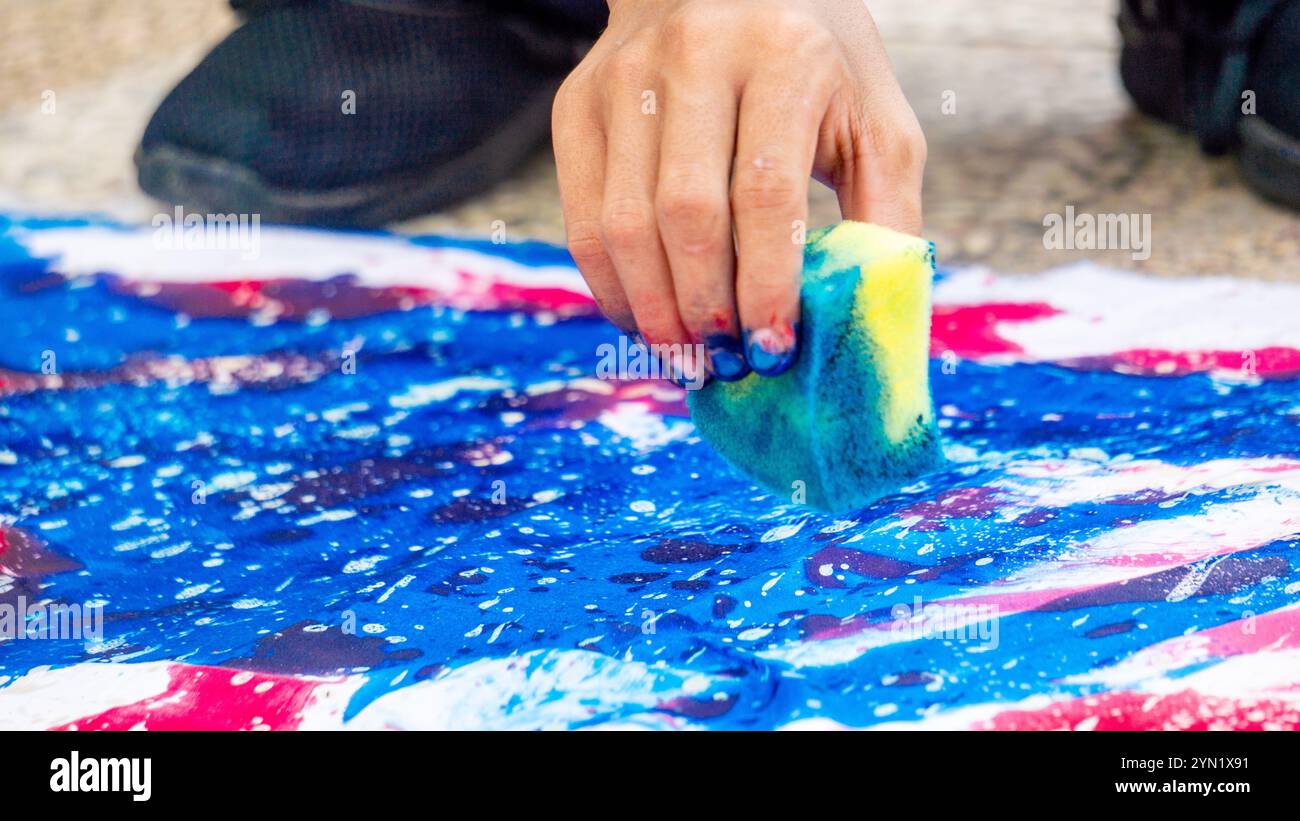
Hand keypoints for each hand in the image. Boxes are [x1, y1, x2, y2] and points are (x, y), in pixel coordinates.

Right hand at [552, 0, 924, 380]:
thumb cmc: (815, 63)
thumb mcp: (875, 117)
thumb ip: (885, 210)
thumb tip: (872, 317)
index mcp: (784, 53)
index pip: (765, 192)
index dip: (767, 286)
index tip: (775, 351)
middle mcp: (694, 55)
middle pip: (686, 215)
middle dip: (706, 310)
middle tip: (727, 365)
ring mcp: (623, 78)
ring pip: (623, 225)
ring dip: (654, 312)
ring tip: (687, 359)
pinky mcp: (577, 105)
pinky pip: (582, 220)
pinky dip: (611, 287)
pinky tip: (647, 320)